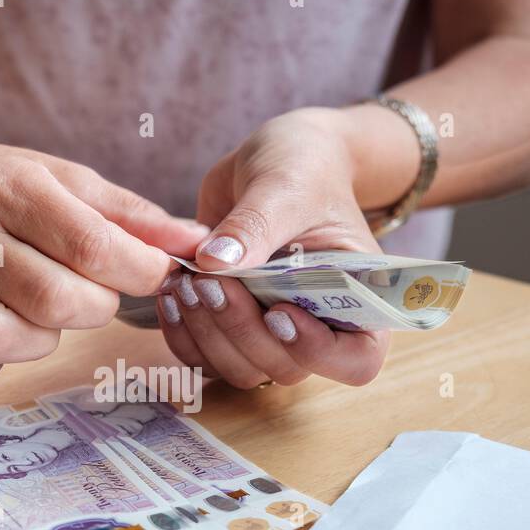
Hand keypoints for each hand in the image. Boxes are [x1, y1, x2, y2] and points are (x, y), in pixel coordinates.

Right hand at [0, 142, 208, 401]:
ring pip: (2, 339)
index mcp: (11, 189)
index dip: (140, 272)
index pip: (93, 246)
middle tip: (86, 292)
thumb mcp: (65, 180)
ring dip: (39, 340)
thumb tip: (198, 243)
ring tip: (36, 315)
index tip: (149, 274)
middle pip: (55, 301)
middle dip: (93, 307)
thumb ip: (132, 215)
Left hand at [158, 108, 389, 388]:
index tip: (278, 310)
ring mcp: (272, 333)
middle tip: (210, 281)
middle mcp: (319, 327)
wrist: (276, 159)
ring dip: (208, 335)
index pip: (356, 360)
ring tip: (186, 282)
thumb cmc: (303, 167)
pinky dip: (183, 333)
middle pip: (285, 368)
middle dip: (243, 330)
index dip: (317, 351)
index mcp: (358, 299)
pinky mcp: (232, 328)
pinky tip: (171, 292)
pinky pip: (205, 356)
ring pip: (241, 369)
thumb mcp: (286, 185)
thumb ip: (256, 225)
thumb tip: (215, 262)